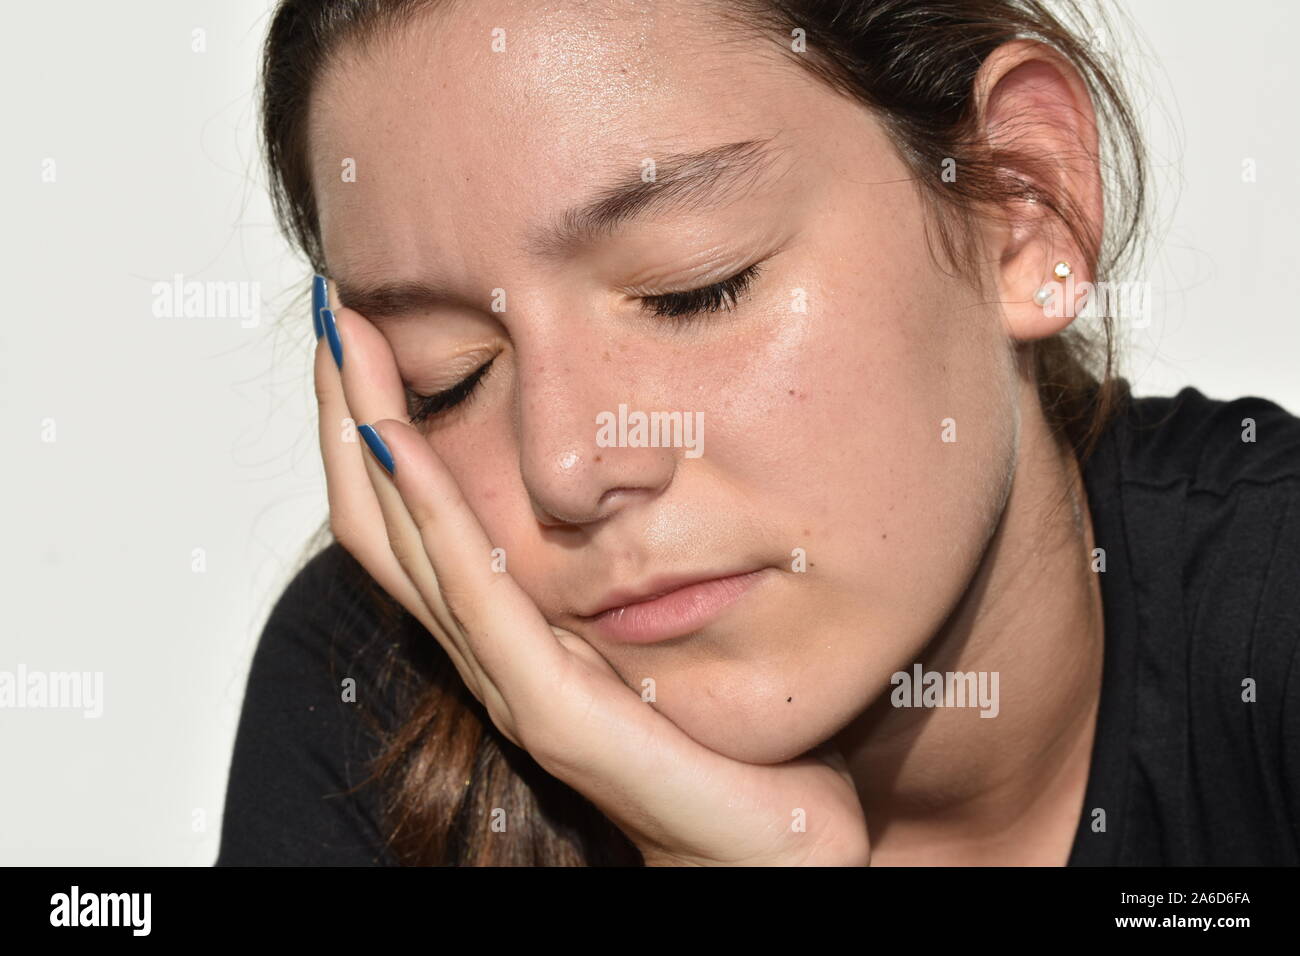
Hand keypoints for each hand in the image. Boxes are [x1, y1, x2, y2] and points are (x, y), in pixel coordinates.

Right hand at [312, 292, 869, 865]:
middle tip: (328, 310)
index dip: (379, 428)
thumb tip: (639, 472)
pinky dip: (428, 512)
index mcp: (514, 630)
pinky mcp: (556, 712)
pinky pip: (475, 597)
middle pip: (385, 522)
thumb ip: (630, 563)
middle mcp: (494, 653)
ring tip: (344, 345)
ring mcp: (514, 684)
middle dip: (349, 413)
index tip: (366, 333)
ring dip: (367, 437)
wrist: (771, 848)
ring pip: (407, 547)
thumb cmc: (729, 741)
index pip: (418, 520)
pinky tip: (401, 440)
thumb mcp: (666, 626)